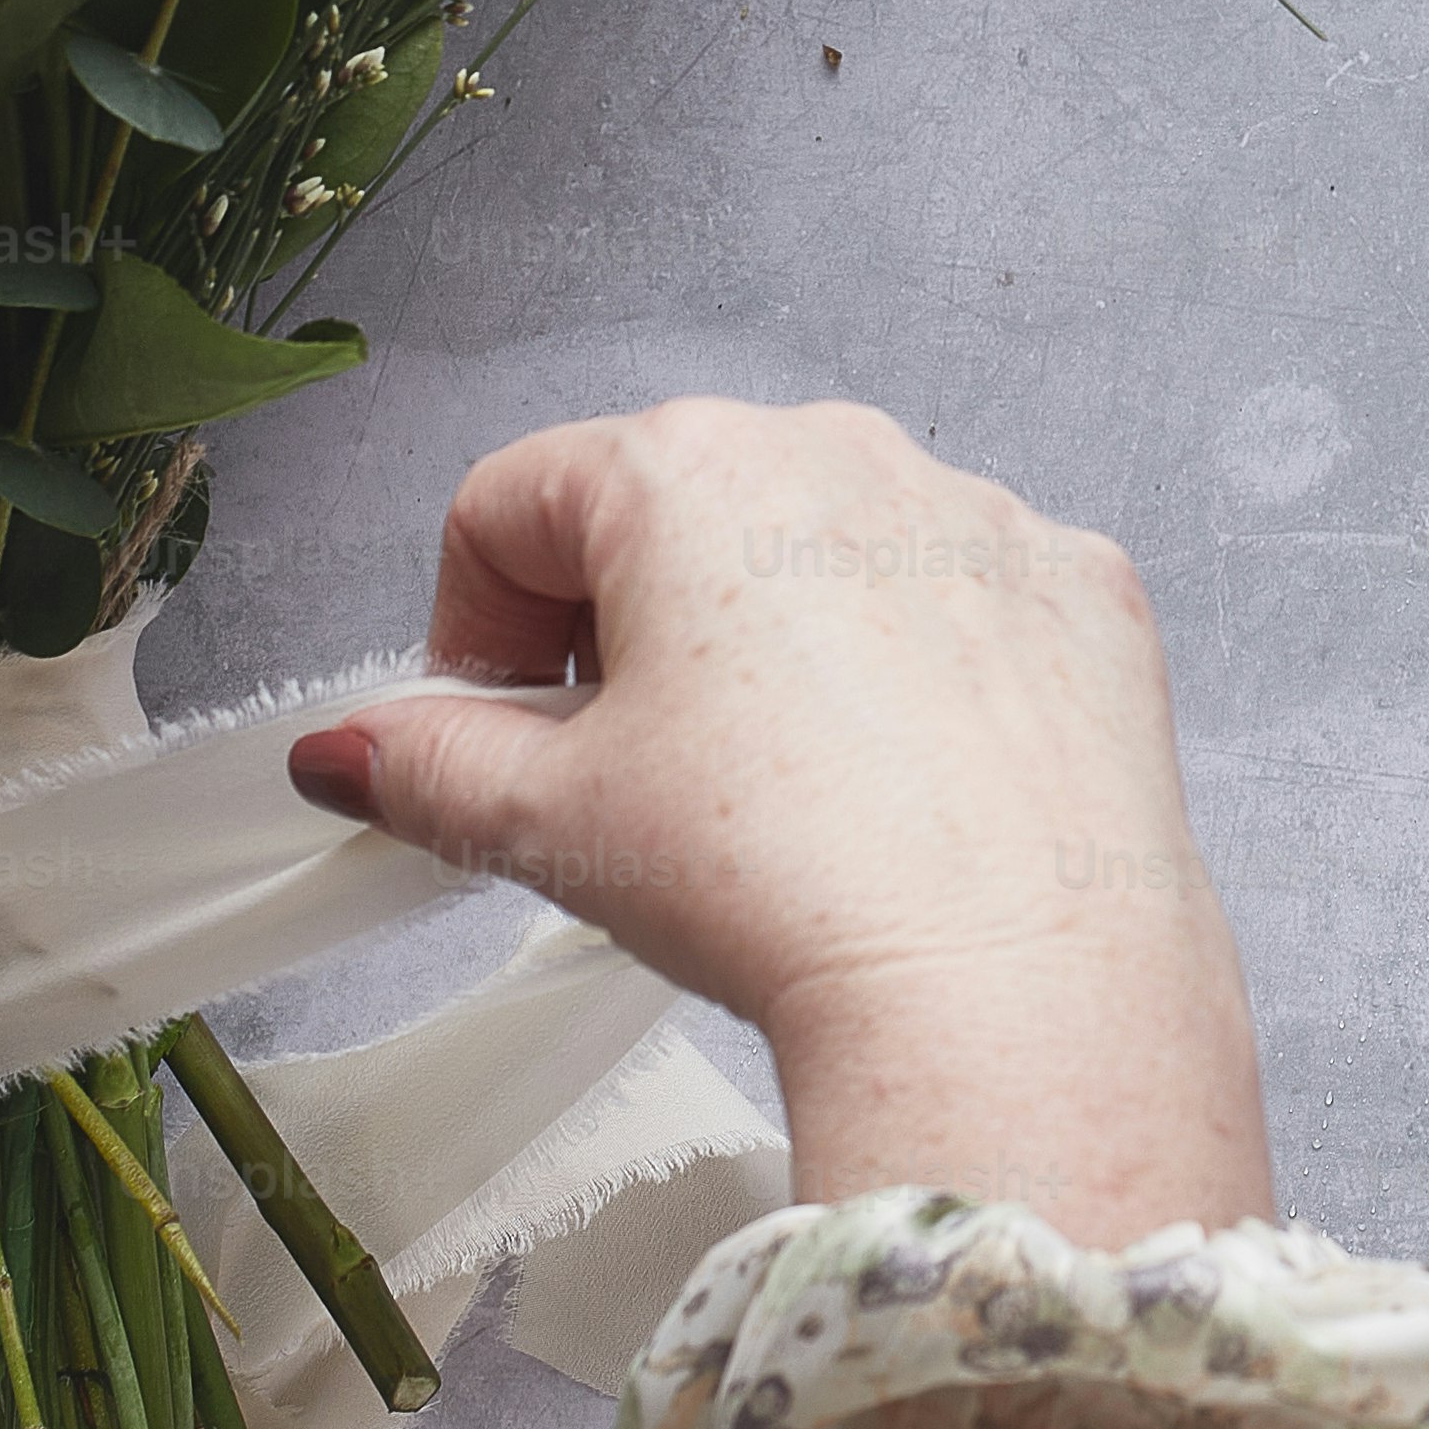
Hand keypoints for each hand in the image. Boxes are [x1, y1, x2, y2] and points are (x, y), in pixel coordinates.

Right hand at [290, 393, 1274, 1244]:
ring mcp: (979, 509)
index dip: (473, 627)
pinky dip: (921, 669)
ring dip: (776, 640)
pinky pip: (963, 597)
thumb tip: (345, 749)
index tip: (496, 734)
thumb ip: (426, 764)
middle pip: (672, 511)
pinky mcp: (1083, 585)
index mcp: (684, 470)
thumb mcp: (555, 820)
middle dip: (622, 629)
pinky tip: (911, 787)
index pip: (510, 504)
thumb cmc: (775, 875)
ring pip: (825, 548)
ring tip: (779, 798)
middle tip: (628, 777)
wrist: (1006, 979)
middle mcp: (840, 448)